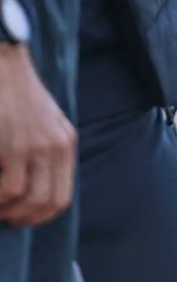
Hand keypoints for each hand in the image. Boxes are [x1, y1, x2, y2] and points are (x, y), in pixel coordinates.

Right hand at [0, 44, 75, 227]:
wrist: (5, 63)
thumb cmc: (15, 91)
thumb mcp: (41, 118)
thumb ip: (43, 146)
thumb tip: (33, 177)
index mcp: (65, 142)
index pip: (62, 195)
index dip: (41, 214)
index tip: (23, 218)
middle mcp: (57, 147)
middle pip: (49, 202)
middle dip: (25, 218)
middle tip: (6, 217)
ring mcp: (37, 147)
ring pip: (27, 199)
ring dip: (7, 210)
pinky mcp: (15, 146)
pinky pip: (8, 187)